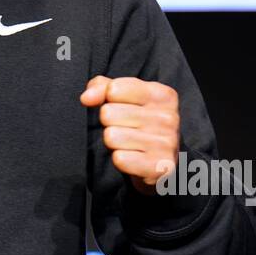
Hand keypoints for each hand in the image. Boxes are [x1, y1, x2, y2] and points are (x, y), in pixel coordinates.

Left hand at [80, 75, 179, 195]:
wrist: (160, 162)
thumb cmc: (137, 123)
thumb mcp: (123, 97)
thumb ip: (102, 87)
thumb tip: (87, 98)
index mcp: (162, 95)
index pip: (114, 89)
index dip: (108, 99)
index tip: (120, 106)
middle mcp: (168, 117)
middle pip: (108, 114)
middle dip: (110, 123)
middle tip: (126, 129)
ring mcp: (166, 143)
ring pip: (111, 137)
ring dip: (114, 143)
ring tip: (130, 144)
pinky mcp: (159, 166)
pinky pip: (119, 159)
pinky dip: (120, 160)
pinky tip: (134, 158)